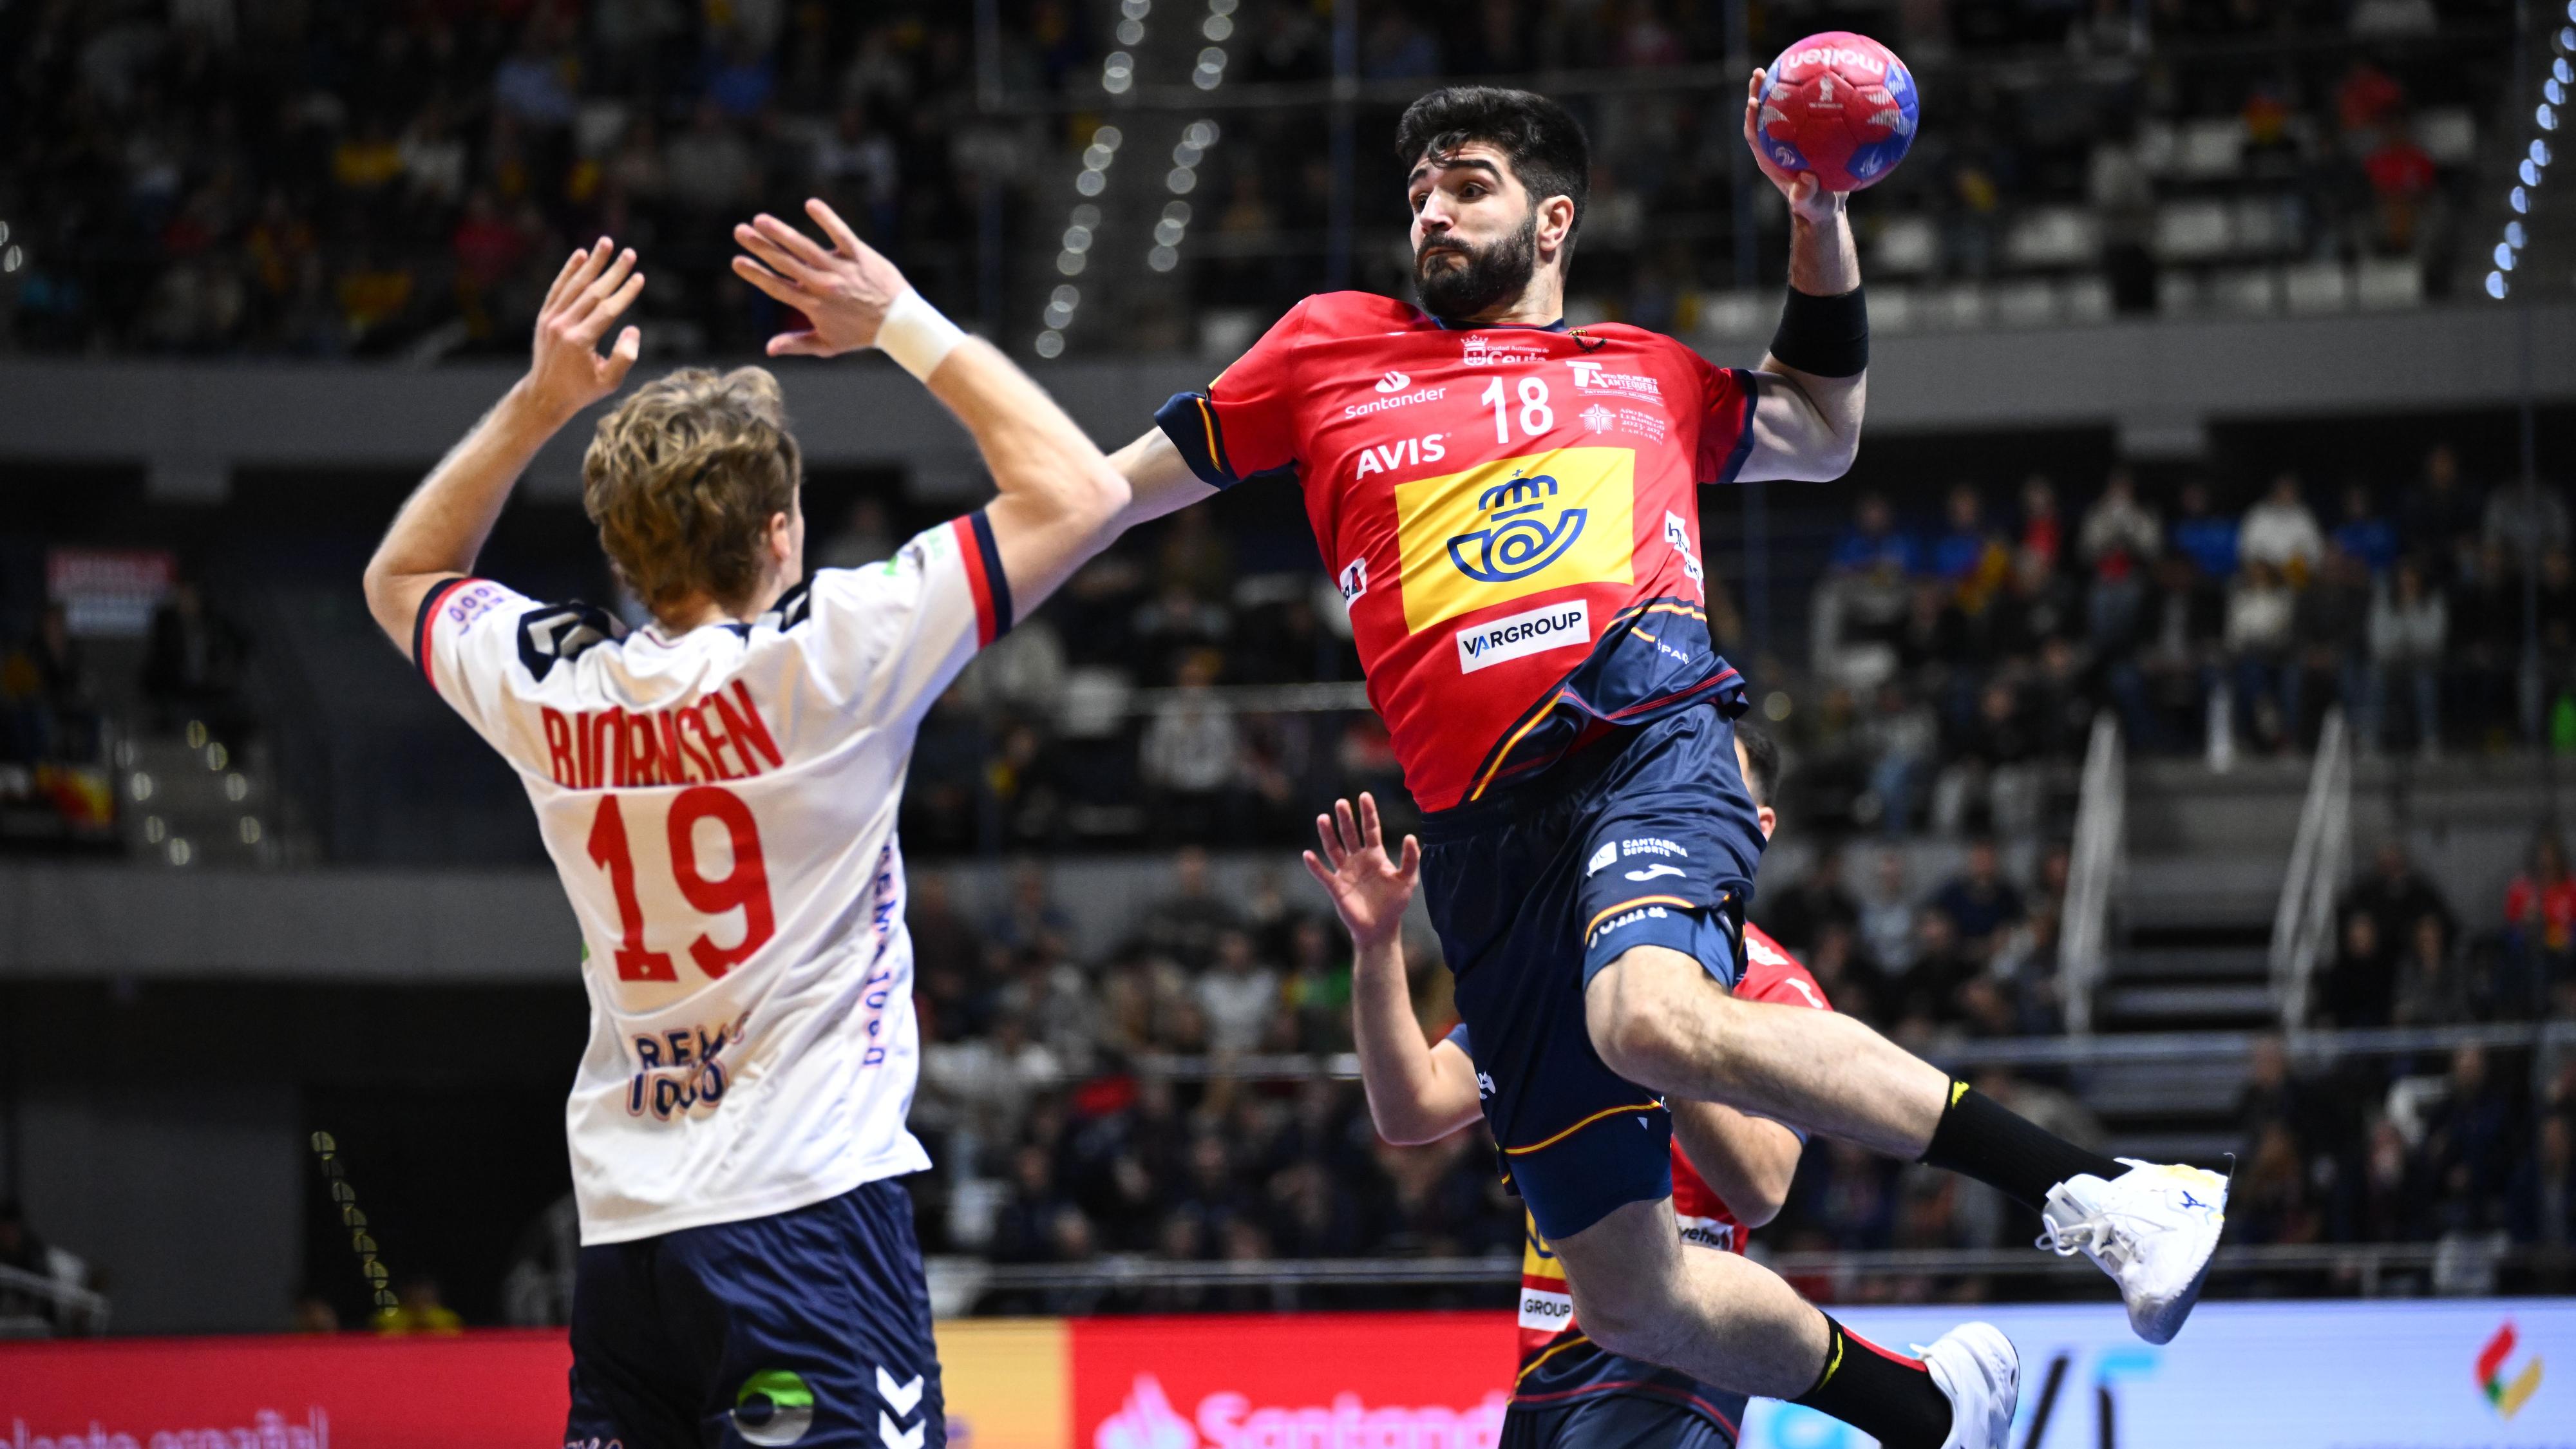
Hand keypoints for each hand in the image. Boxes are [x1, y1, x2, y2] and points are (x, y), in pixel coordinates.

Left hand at [521, 238, 644, 423]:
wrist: (544, 394)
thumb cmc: (582, 390)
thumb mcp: (609, 381)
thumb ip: (624, 356)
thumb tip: (632, 328)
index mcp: (580, 341)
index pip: (607, 310)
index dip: (625, 292)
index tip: (639, 276)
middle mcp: (563, 326)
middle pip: (593, 292)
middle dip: (613, 271)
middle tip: (629, 252)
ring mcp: (551, 320)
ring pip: (575, 285)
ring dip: (592, 262)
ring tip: (606, 242)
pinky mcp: (544, 317)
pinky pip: (558, 289)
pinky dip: (568, 271)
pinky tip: (580, 255)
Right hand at [730, 199, 913, 357]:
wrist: (899, 323)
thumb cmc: (861, 334)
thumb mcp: (828, 345)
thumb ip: (797, 344)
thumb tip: (768, 348)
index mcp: (813, 305)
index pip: (777, 287)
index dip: (756, 274)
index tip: (737, 261)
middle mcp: (823, 285)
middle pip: (785, 263)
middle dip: (760, 247)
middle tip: (739, 231)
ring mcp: (841, 268)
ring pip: (806, 248)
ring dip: (782, 232)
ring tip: (761, 220)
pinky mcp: (859, 254)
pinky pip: (841, 233)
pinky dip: (827, 219)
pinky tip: (810, 204)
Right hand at [1301, 793, 1420, 953]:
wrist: (1380, 927)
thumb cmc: (1395, 903)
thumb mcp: (1407, 880)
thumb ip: (1410, 859)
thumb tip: (1410, 837)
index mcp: (1375, 855)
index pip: (1370, 829)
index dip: (1368, 813)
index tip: (1364, 796)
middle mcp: (1358, 859)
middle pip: (1350, 834)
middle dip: (1346, 818)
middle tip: (1341, 803)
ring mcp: (1345, 872)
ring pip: (1334, 848)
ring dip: (1328, 834)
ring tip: (1322, 818)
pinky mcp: (1336, 887)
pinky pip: (1323, 874)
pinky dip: (1315, 865)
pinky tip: (1308, 854)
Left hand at [1742, 68, 1846, 226]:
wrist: (1826, 206)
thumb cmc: (1816, 208)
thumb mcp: (1813, 205)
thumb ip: (1807, 195)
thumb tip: (1805, 181)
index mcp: (1772, 158)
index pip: (1755, 135)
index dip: (1752, 119)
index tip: (1753, 102)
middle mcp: (1778, 145)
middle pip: (1764, 114)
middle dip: (1760, 93)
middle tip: (1761, 71)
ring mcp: (1793, 138)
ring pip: (1786, 108)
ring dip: (1785, 86)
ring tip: (1788, 61)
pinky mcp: (1809, 134)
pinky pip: (1811, 111)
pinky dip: (1815, 95)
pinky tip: (1830, 77)